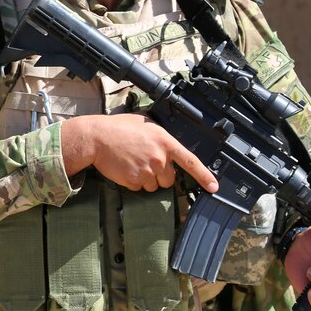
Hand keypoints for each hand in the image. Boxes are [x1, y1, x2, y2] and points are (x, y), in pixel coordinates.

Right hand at [60, 113, 218, 192]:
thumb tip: (166, 143)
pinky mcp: (134, 180)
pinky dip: (132, 181)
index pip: (190, 161)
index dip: (204, 176)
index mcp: (164, 141)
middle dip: (160, 174)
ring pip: (153, 185)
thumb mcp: (144, 122)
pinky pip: (139, 188)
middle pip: (169, 179)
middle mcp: (159, 157)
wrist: (96, 138)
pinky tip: (124, 168)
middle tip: (145, 161)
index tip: (214, 187)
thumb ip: (160, 134)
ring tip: (131, 162)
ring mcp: (147, 170)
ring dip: (145, 178)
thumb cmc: (118, 128)